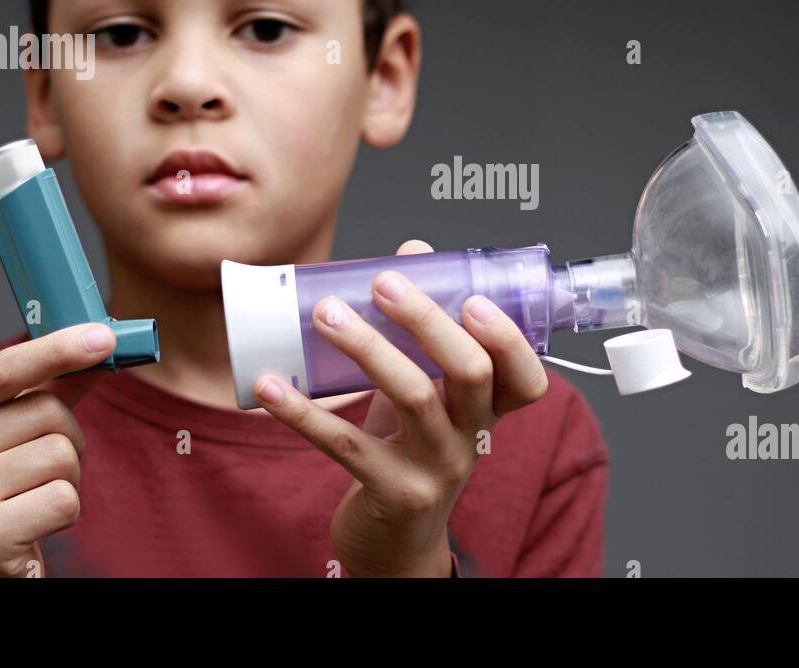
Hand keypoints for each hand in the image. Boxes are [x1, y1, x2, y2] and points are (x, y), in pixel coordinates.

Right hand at [0, 323, 113, 576]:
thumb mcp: (8, 439)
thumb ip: (49, 391)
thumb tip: (98, 345)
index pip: (3, 369)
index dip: (57, 349)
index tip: (104, 335)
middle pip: (48, 411)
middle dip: (68, 436)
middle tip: (41, 469)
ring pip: (62, 455)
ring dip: (68, 477)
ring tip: (34, 498)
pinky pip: (64, 499)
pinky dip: (65, 511)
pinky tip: (34, 525)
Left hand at [254, 240, 548, 576]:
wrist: (396, 544)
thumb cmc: (411, 451)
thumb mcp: (427, 395)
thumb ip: (422, 333)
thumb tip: (411, 254)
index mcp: (488, 412)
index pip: (527, 378)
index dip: (509, 339)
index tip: (473, 299)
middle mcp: (472, 438)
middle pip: (469, 372)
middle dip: (426, 321)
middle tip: (383, 283)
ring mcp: (436, 469)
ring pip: (413, 398)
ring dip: (366, 349)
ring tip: (325, 313)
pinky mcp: (392, 492)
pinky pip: (348, 445)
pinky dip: (305, 411)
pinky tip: (271, 384)